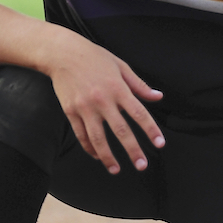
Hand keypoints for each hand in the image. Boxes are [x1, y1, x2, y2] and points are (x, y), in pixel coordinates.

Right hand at [41, 36, 165, 174]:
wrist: (62, 53)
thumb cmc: (94, 57)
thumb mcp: (121, 66)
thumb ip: (139, 85)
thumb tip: (157, 97)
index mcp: (118, 88)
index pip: (139, 113)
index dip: (151, 130)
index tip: (160, 144)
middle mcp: (102, 100)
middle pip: (120, 130)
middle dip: (133, 150)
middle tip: (142, 165)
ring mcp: (85, 107)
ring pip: (98, 138)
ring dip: (108, 157)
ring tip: (116, 170)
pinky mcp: (70, 111)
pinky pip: (81, 135)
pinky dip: (89, 148)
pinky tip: (97, 156)